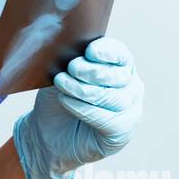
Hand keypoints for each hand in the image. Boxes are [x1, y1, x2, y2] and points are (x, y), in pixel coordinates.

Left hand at [12, 37, 143, 178]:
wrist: (48, 131)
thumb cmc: (58, 96)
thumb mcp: (62, 71)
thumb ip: (72, 58)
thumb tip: (71, 46)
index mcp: (119, 66)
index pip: (120, 54)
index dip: (107, 51)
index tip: (88, 52)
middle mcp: (130, 86)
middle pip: (117, 75)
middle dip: (90, 71)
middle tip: (68, 70)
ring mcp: (129, 110)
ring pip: (112, 97)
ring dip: (82, 90)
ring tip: (61, 84)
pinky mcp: (122, 132)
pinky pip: (108, 120)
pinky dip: (84, 109)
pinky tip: (66, 101)